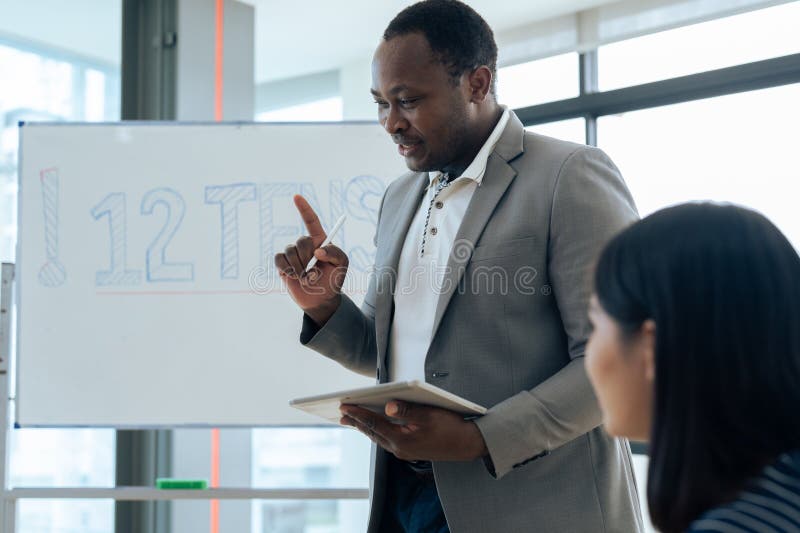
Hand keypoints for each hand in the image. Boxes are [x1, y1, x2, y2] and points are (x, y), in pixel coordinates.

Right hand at [274, 195, 348, 325]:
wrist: (320, 300)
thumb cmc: (333, 280)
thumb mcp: (342, 265)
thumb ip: (335, 253)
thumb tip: (317, 250)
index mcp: (320, 240)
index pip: (311, 221)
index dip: (304, 208)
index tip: (296, 196)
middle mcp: (305, 245)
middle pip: (301, 241)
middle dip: (308, 257)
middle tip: (313, 270)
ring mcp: (293, 254)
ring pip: (289, 251)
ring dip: (299, 267)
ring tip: (305, 278)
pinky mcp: (283, 264)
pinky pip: (279, 259)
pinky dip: (287, 269)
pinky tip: (294, 277)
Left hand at [340, 401, 487, 461]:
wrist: (469, 445)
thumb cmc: (452, 427)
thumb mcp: (430, 414)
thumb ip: (408, 410)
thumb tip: (388, 406)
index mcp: (402, 440)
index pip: (374, 424)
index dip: (358, 413)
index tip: (344, 406)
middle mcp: (400, 449)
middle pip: (373, 433)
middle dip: (357, 422)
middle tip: (341, 413)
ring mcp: (405, 452)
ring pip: (379, 438)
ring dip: (366, 428)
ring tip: (352, 419)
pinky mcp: (410, 451)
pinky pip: (387, 440)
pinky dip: (378, 431)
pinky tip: (375, 426)